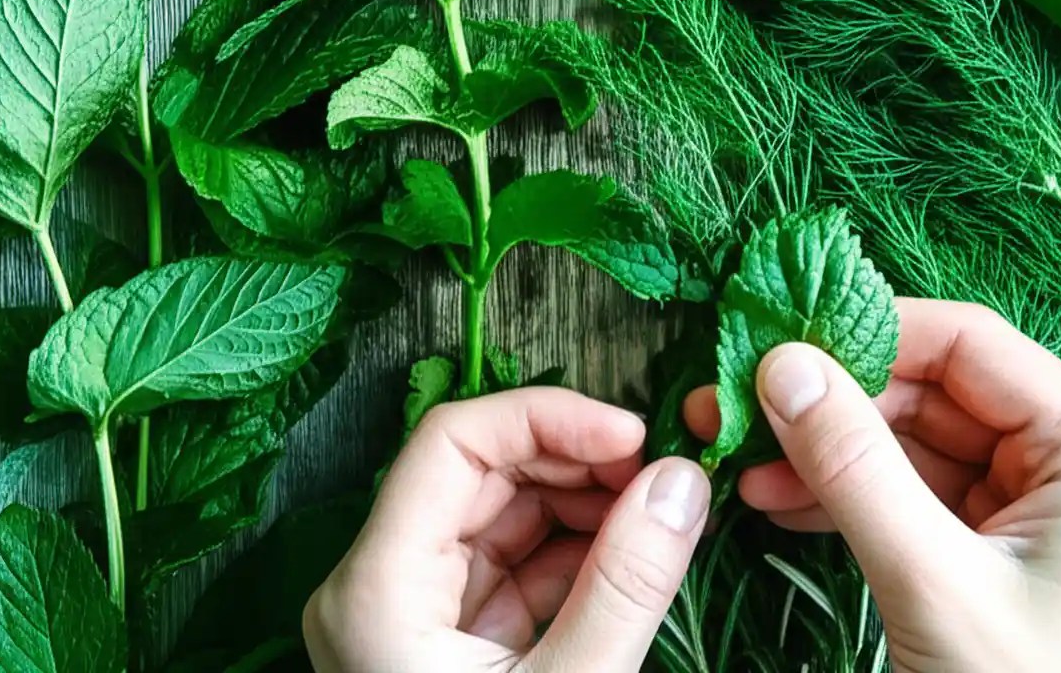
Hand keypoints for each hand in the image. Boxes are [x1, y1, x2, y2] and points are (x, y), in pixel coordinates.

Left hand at [304, 388, 710, 671]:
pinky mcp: (447, 640)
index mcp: (377, 588)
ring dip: (584, 504)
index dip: (547, 419)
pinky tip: (632, 554)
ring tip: (660, 512)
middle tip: (662, 475)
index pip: (452, 444)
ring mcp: (411, 613)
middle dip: (576, 463)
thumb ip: (626, 584)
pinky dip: (575, 555)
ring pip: (499, 517)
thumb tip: (683, 482)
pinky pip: (512, 569)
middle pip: (477, 476)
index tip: (633, 435)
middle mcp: (380, 586)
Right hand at [686, 299, 1060, 672]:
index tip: (772, 344)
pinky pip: (924, 501)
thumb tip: (781, 366)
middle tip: (734, 409)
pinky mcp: (1011, 553)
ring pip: (920, 451)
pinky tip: (783, 501)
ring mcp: (1047, 511)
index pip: (970, 347)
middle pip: (937, 397)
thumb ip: (856, 468)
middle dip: (832, 407)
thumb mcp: (935, 585)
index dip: (866, 336)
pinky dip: (856, 502)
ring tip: (742, 465)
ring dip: (830, 457)